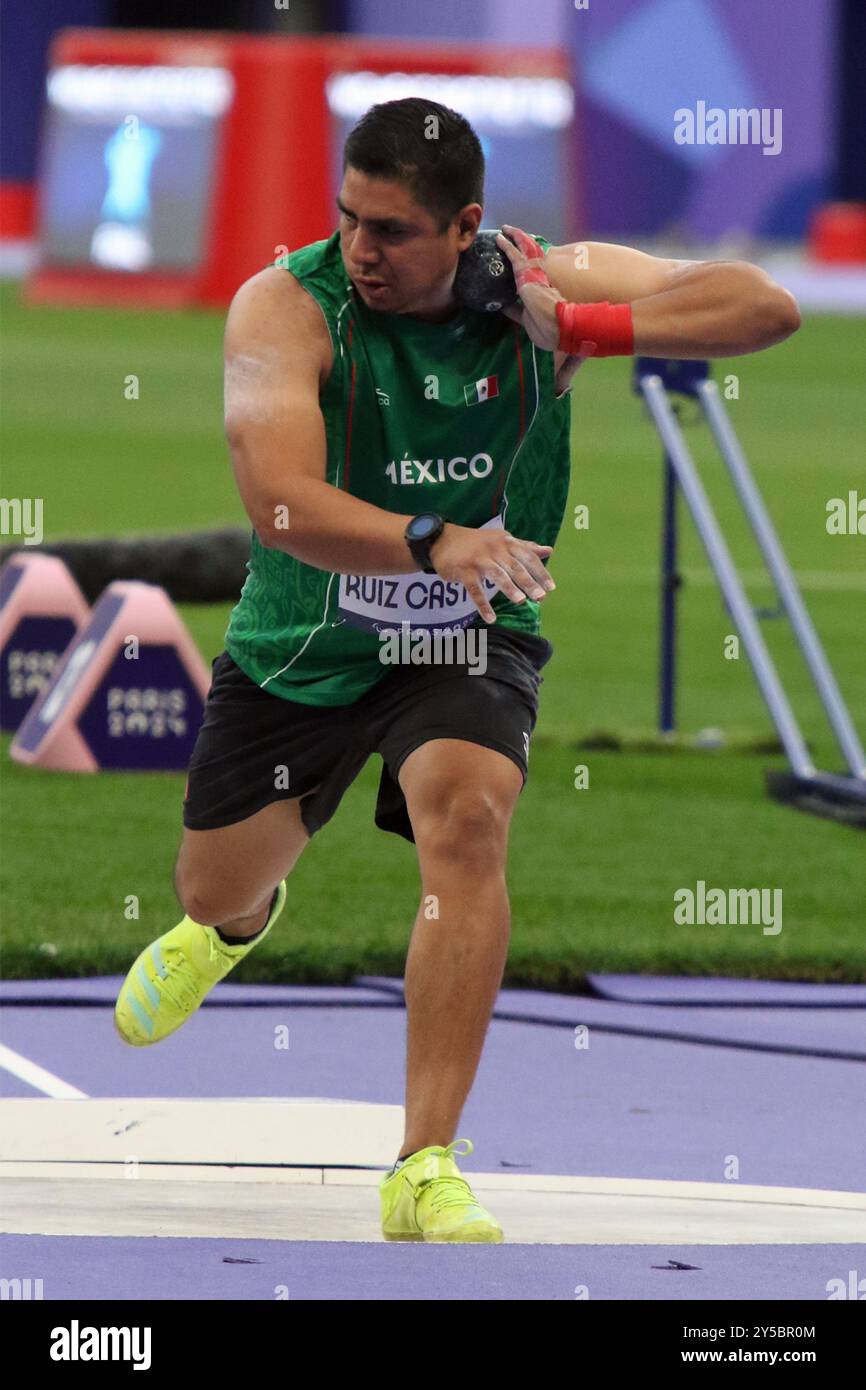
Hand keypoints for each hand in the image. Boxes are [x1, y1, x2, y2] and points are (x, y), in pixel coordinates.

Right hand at [429, 522, 555, 624]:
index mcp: (506, 543)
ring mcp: (478, 560)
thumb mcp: (502, 540)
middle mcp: (494, 549)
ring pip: (496, 575)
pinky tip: (491, 618)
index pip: (527, 557)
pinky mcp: (463, 571)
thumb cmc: (477, 543)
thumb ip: (525, 547)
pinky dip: (483, 604)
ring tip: (521, 601)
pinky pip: (474, 589)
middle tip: (541, 597)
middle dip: (528, 582)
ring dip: (509, 588)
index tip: (551, 587)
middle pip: (514, 566)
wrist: (442, 539)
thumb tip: (548, 550)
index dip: (540, 572)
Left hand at [495, 224, 563, 349]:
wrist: (555, 324)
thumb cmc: (546, 327)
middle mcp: (541, 276)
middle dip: (523, 243)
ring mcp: (534, 271)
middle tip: (514, 234)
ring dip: (515, 237)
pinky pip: (514, 254)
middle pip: (531, 254)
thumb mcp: (527, 318)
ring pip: (524, 248)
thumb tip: (502, 306)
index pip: (537, 272)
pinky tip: (499, 237)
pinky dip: (506, 245)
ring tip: (506, 229)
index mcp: (544, 288)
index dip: (530, 266)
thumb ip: (515, 311)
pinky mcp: (525, 271)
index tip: (524, 259)